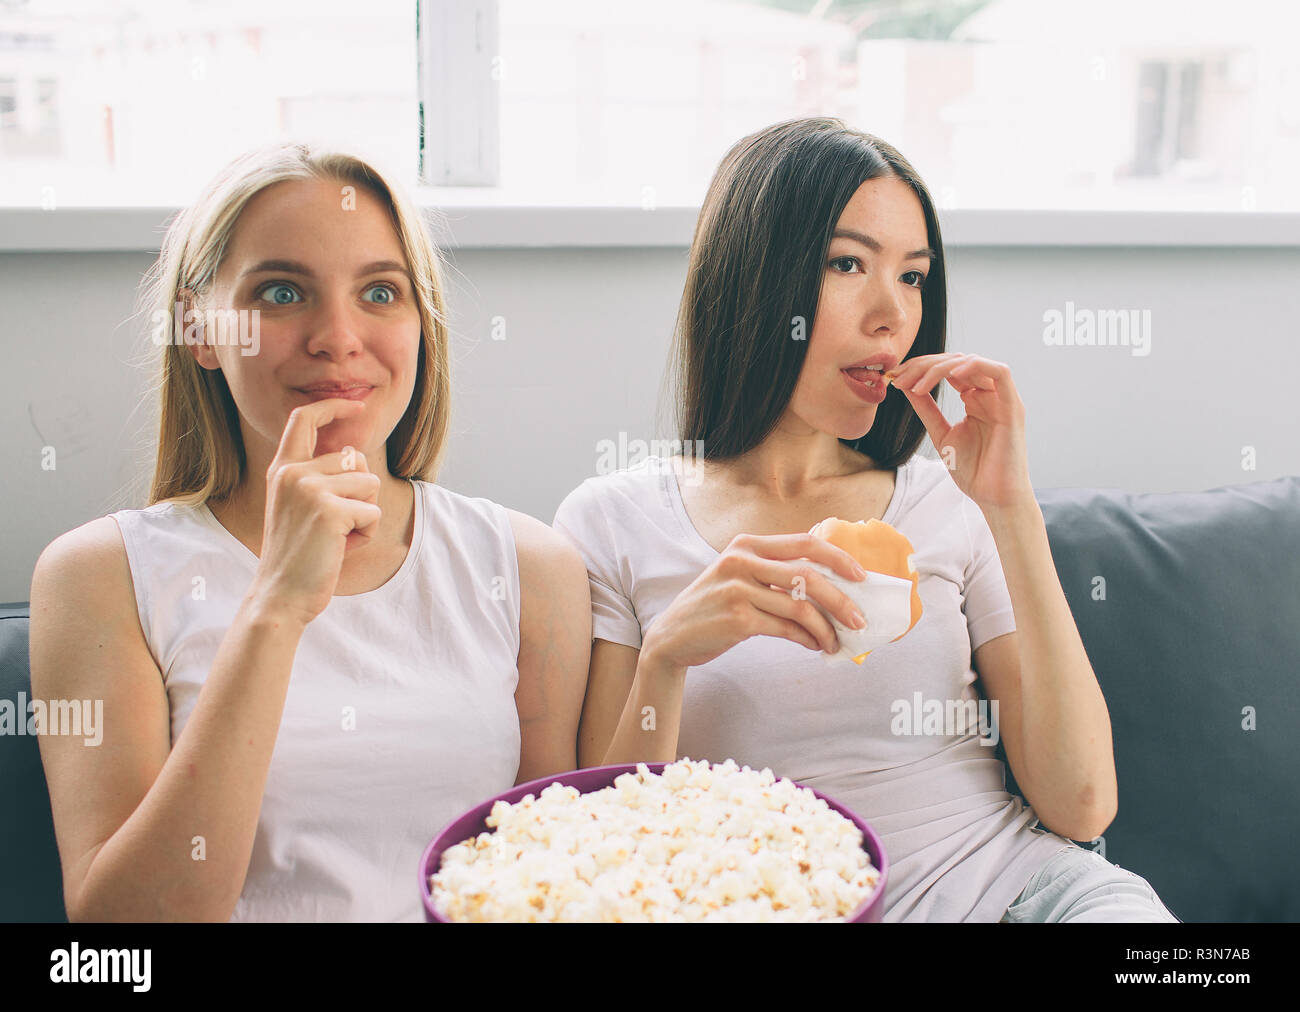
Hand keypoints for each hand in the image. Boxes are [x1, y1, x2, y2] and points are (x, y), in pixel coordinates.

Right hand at [247, 398, 382, 624]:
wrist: (281, 595)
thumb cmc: (298, 555)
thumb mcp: (300, 508)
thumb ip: (320, 479)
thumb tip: (357, 456)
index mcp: (282, 469)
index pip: (305, 419)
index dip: (333, 407)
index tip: (356, 406)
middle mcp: (293, 473)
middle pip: (358, 462)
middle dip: (360, 496)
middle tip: (332, 528)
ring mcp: (310, 489)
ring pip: (370, 486)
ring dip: (364, 516)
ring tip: (335, 538)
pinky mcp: (330, 510)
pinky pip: (373, 513)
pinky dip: (365, 534)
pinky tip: (340, 548)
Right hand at [641, 532, 868, 672]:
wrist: (672, 636)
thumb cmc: (715, 606)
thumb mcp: (738, 575)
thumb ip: (773, 571)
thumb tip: (830, 582)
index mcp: (747, 544)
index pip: (804, 543)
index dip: (838, 558)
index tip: (862, 576)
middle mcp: (741, 561)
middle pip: (807, 575)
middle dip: (840, 599)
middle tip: (859, 619)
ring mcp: (737, 589)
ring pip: (800, 606)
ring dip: (826, 628)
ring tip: (836, 641)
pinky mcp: (737, 619)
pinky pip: (786, 629)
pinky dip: (807, 639)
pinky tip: (815, 646)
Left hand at [890, 352, 1033, 508]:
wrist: (993, 497)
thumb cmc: (973, 470)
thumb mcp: (941, 434)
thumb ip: (926, 409)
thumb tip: (905, 385)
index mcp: (974, 398)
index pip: (947, 370)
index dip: (920, 368)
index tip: (894, 378)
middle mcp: (988, 394)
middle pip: (955, 362)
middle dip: (924, 366)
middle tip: (899, 378)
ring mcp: (1002, 399)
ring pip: (972, 362)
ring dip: (941, 367)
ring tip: (917, 384)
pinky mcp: (1013, 406)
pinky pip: (1000, 373)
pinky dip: (975, 367)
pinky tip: (950, 374)